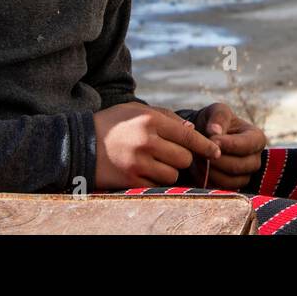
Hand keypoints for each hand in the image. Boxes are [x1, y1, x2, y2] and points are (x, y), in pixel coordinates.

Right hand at [92, 102, 221, 189]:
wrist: (80, 144)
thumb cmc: (112, 124)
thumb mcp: (136, 110)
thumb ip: (166, 117)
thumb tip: (191, 131)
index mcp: (150, 120)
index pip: (188, 136)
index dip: (206, 146)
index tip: (217, 151)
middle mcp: (146, 141)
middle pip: (184, 158)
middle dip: (183, 158)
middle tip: (173, 154)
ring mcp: (138, 163)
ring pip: (173, 174)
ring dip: (170, 170)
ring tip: (157, 162)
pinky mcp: (131, 180)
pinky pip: (157, 185)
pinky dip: (156, 180)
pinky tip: (146, 171)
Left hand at [185, 103, 265, 190]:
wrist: (203, 137)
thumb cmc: (214, 122)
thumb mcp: (217, 111)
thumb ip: (219, 117)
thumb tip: (215, 132)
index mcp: (257, 138)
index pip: (248, 145)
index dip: (230, 144)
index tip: (212, 140)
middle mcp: (255, 160)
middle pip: (239, 166)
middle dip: (217, 160)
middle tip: (200, 151)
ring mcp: (244, 176)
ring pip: (230, 181)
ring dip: (211, 171)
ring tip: (198, 159)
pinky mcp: (232, 188)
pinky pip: (221, 189)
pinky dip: (207, 180)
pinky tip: (198, 169)